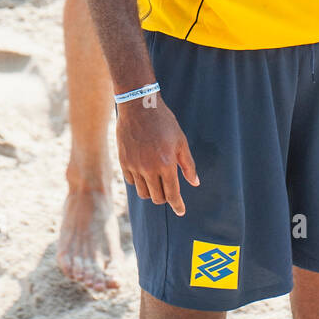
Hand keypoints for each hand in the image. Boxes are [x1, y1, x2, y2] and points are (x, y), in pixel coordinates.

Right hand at [117, 94, 198, 215]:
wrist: (139, 106)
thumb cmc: (164, 122)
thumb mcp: (180, 141)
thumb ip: (188, 164)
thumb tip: (195, 183)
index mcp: (166, 164)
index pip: (172, 194)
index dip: (178, 205)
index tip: (181, 211)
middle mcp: (148, 168)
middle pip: (157, 197)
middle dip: (165, 198)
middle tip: (169, 190)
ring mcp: (134, 166)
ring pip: (143, 193)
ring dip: (152, 191)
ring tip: (157, 181)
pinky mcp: (123, 162)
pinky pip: (132, 182)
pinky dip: (139, 181)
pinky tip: (144, 171)